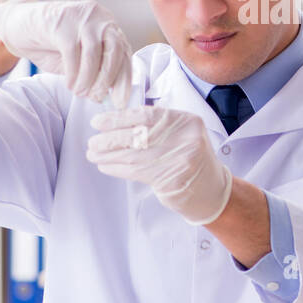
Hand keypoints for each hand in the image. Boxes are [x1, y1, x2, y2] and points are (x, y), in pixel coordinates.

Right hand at [0, 0, 132, 105]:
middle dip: (108, 79)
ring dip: (88, 79)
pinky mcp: (62, 22)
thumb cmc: (53, 46)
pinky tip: (70, 85)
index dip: (125, 79)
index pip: (124, 53)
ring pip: (93, 53)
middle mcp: (99, 17)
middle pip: (114, 50)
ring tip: (80, 93)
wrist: (19, 27)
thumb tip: (108, 95)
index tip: (121, 102)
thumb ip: (96, 72)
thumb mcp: (80, 61)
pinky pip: (72, 53)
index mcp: (108, 26)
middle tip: (97, 97)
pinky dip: (72, 74)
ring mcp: (80, 17)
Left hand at [86, 105, 233, 224]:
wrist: (208, 186)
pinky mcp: (170, 180)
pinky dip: (116, 168)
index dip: (118, 118)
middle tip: (93, 141)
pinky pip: (135, 172)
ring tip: (93, 154)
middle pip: (137, 136)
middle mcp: (184, 139)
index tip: (99, 122)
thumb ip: (156, 123)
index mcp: (186, 121)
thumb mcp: (181, 131)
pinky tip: (105, 165)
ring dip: (108, 155)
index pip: (146, 115)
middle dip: (109, 139)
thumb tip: (116, 120)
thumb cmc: (189, 154)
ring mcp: (179, 160)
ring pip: (133, 155)